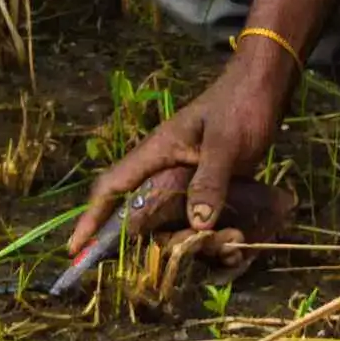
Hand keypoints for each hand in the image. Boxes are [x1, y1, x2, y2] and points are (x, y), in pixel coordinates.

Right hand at [71, 41, 299, 275]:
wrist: (263, 91)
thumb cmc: (238, 106)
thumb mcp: (225, 143)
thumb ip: (210, 181)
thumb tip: (197, 226)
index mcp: (156, 154)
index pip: (112, 188)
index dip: (92, 219)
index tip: (76, 249)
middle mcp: (164, 174)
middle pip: (148, 223)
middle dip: (173, 243)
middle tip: (212, 245)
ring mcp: (186, 186)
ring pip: (177, 230)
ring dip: (203, 245)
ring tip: (236, 240)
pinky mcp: (208, 195)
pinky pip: (202, 229)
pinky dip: (218, 242)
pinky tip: (240, 244)